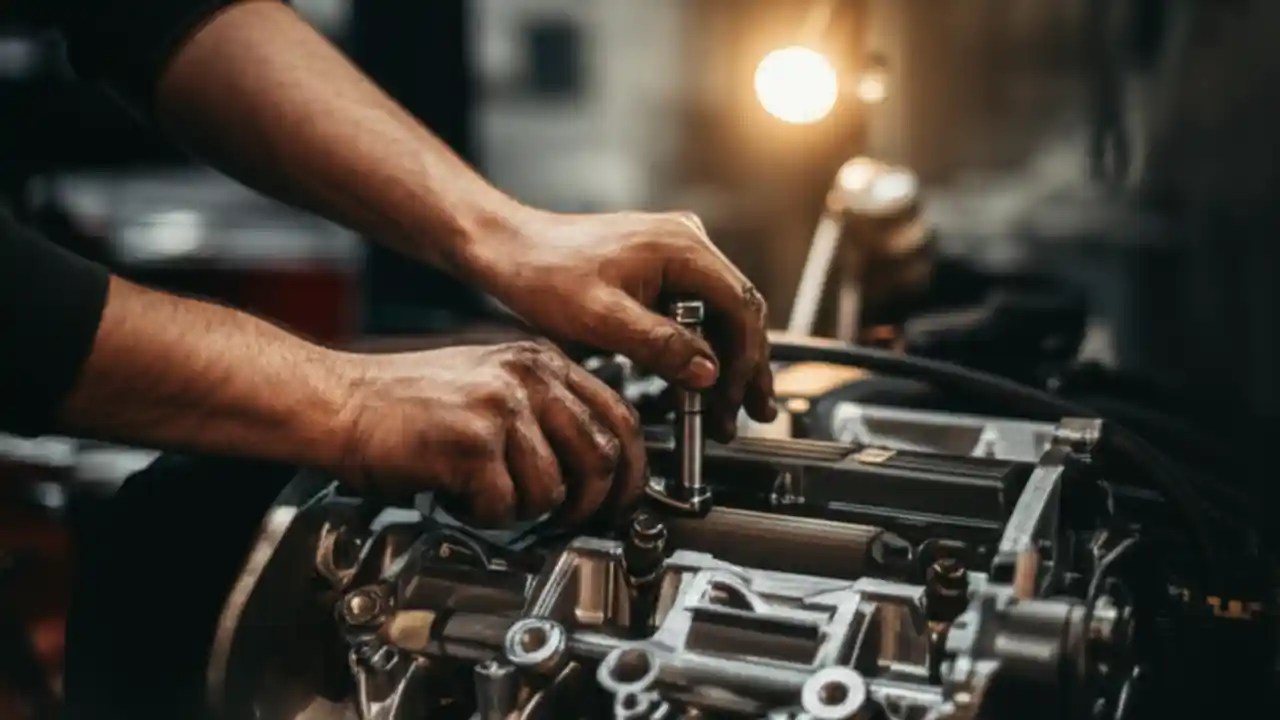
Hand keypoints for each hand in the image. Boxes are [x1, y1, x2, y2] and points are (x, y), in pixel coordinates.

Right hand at [334, 342, 644, 526]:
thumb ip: (544, 410)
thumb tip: (595, 464)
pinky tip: (457, 496)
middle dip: (589, 505)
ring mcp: (502, 406)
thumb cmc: (406, 402)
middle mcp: (528, 377)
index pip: (621, 415)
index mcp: (540, 362)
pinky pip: (505, 505)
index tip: (624, 500)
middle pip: (602, 457)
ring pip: (553, 490)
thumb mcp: (491, 381)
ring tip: (489, 499)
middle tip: (566, 521)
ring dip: (524, 512)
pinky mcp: (472, 441)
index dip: (633, 470)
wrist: (340, 401)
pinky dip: (483, 515)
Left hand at [465, 209, 776, 441]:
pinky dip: (699, 347)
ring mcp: (676, 252)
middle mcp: (687, 242)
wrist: (509, 249)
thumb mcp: (600, 318)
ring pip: (719, 313)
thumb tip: (709, 372)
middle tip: (750, 413)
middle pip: (738, 310)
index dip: (745, 361)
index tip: (735, 401)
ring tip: (726, 409)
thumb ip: (659, 344)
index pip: (740, 308)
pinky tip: (697, 381)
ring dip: (724, 360)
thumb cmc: (544, 274)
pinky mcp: (660, 267)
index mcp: (682, 247)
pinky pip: (695, 310)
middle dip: (744, 367)